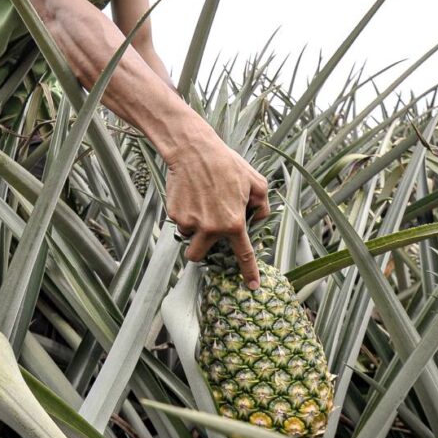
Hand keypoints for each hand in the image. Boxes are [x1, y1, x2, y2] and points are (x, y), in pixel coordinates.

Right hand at [165, 128, 269, 288]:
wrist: (193, 150)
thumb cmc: (225, 164)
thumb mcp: (255, 181)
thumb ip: (262, 204)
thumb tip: (259, 219)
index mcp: (233, 222)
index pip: (243, 255)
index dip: (248, 272)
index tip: (251, 287)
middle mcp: (211, 227)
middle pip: (199, 256)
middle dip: (200, 250)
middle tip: (204, 232)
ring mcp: (190, 222)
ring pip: (188, 237)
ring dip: (193, 228)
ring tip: (199, 204)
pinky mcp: (175, 214)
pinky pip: (178, 222)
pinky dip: (184, 213)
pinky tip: (190, 195)